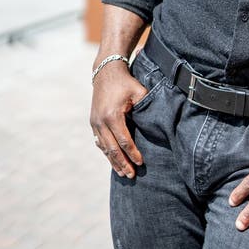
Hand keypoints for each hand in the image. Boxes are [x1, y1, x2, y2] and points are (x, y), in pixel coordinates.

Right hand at [89, 62, 147, 177]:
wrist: (106, 72)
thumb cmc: (125, 82)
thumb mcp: (139, 91)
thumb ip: (146, 106)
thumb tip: (156, 122)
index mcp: (113, 115)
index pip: (124, 141)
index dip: (133, 153)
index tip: (141, 162)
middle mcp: (101, 121)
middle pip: (112, 149)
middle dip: (123, 163)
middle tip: (132, 176)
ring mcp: (95, 122)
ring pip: (104, 148)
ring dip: (113, 161)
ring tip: (123, 173)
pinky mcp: (93, 122)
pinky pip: (99, 142)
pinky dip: (106, 153)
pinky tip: (112, 161)